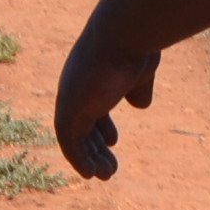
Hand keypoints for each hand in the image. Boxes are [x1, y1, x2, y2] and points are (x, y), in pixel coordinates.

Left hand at [55, 31, 157, 178]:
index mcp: (92, 74)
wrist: (124, 35)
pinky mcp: (69, 112)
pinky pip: (69, 143)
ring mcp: (71, 99)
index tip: (114, 141)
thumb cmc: (135, 46)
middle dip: (95, 146)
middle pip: (82, 123)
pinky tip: (90, 173)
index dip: (101, 125)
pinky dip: (78, 159)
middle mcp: (76, 86)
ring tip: (106, 175)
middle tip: (109, 167)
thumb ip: (138, 87)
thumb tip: (141, 105)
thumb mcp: (141, 71)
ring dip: (89, 158)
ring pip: (75, 136)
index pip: (92, 105)